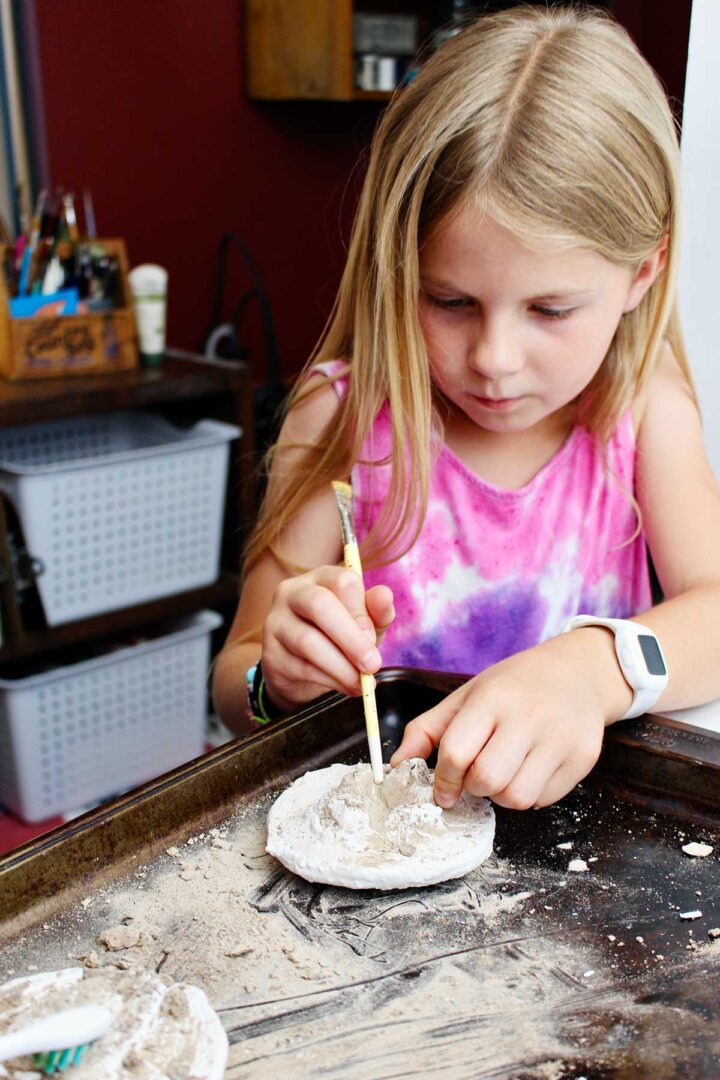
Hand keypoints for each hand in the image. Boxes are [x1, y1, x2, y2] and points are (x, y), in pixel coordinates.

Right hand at [261, 566, 394, 710]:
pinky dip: (330, 680)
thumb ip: (377, 611)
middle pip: (319, 604)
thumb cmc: (339, 638)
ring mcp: (276, 622)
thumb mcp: (365, 624)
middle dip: (350, 638)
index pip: (342, 581)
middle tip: (372, 664)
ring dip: (341, 666)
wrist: (301, 670)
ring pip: (308, 641)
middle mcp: (292, 593)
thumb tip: (384, 595)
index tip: (373, 638)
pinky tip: (346, 686)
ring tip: (361, 682)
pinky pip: (301, 667)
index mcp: (320, 578)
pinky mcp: (270, 653)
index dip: (361, 611)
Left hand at [390, 630, 631, 809]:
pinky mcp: (583, 759)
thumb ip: (428, 729)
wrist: (578, 673)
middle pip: (487, 780)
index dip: (443, 778)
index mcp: (494, 698)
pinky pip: (543, 800)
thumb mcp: (468, 695)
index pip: (457, 752)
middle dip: (473, 787)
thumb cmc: (514, 686)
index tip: (442, 787)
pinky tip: (529, 769)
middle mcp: (530, 717)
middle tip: (476, 774)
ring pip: (517, 798)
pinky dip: (529, 795)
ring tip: (504, 771)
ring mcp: (561, 739)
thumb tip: (396, 766)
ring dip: (501, 795)